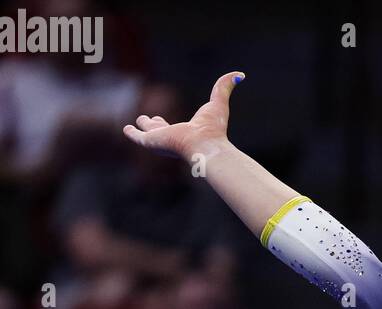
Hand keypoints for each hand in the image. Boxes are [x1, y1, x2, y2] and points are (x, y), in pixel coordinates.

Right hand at [122, 71, 244, 162]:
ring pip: (148, 132)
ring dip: (143, 127)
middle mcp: (172, 138)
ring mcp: (161, 141)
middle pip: (159, 130)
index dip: (166, 123)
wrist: (205, 146)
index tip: (160, 118)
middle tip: (151, 119)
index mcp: (184, 133)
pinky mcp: (151, 142)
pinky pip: (138, 137)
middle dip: (154, 124)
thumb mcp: (218, 103)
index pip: (172, 128)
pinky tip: (127, 130)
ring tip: (137, 124)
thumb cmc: (213, 129)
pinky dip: (132, 133)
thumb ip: (224, 88)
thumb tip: (239, 74)